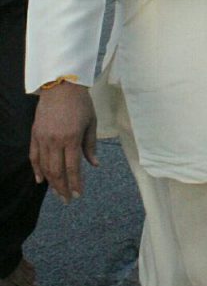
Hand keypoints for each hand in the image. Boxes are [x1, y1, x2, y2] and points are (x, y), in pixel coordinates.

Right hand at [30, 83, 98, 202]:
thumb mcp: (91, 123)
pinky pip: (34, 156)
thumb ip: (90, 146)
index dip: (75, 184)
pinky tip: (40, 180)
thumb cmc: (80, 103)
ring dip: (51, 182)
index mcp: (71, 138)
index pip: (72, 168)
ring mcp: (43, 138)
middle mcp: (55, 140)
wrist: (61, 86)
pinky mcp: (35, 134)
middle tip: (67, 200)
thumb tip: (94, 165)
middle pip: (57, 171)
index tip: (78, 194)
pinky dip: (36, 169)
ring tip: (57, 193)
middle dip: (62, 188)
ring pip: (45, 166)